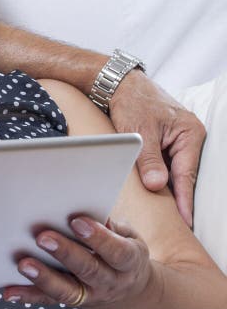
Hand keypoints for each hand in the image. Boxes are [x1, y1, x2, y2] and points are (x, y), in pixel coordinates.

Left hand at [4, 216, 152, 308]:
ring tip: (23, 264)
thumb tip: (91, 209)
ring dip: (43, 278)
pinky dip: (28, 296)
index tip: (77, 221)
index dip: (98, 237)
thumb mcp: (129, 238)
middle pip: (88, 269)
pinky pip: (48, 300)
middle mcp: (109, 282)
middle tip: (42, 237)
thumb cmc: (123, 253)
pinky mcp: (72, 301)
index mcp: (128, 262)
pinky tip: (9, 292)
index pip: (116, 252)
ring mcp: (90, 295)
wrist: (132, 295)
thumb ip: (112, 226)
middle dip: (64, 253)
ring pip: (67, 291)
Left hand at [109, 70, 205, 226]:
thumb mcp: (139, 131)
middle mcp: (188, 137)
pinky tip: (153, 191)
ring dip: (167, 187)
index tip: (185, 220)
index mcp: (190, 133)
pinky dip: (159, 175)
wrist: (119, 84)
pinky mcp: (165, 141)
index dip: (184, 199)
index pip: (187, 174)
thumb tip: (157, 185)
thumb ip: (149, 159)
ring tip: (167, 214)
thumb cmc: (132, 101)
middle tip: (178, 224)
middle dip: (179, 197)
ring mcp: (177, 139)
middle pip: (183, 174)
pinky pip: (165, 163)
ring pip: (174, 170)